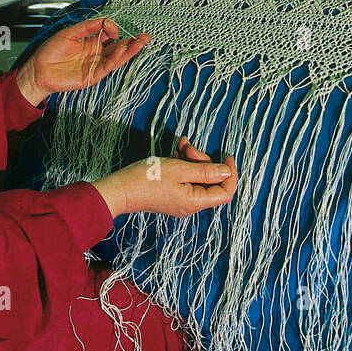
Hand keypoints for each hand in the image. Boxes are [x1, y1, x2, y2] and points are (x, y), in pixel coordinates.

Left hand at [16, 18, 151, 104]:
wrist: (38, 69)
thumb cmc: (51, 51)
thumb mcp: (70, 32)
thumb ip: (89, 26)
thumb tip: (107, 23)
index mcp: (91, 43)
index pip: (110, 36)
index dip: (113, 29)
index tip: (110, 26)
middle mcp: (96, 54)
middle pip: (118, 48)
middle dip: (132, 42)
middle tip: (146, 37)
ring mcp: (95, 65)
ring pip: (116, 58)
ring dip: (129, 51)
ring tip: (142, 43)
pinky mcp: (92, 76)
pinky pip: (107, 66)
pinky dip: (115, 58)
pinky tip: (121, 50)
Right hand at [92, 138, 237, 218]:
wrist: (121, 188)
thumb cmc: (148, 179)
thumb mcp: (179, 169)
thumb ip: (206, 170)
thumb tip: (226, 172)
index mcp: (195, 201)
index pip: (225, 192)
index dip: (230, 174)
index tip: (227, 156)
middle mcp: (190, 203)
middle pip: (210, 181)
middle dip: (203, 160)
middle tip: (189, 149)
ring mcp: (181, 199)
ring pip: (197, 176)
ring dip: (191, 158)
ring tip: (180, 147)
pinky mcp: (172, 192)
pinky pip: (185, 177)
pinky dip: (182, 163)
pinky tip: (175, 151)